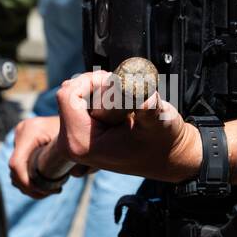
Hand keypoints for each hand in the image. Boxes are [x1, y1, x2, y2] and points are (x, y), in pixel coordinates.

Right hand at [9, 115, 78, 198]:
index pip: (16, 164)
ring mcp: (20, 136)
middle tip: (50, 193)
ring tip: (50, 190)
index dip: (26, 183)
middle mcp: (21, 132)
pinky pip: (20, 166)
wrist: (75, 114)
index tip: (45, 192)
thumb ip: (76, 156)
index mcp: (30, 131)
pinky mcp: (23, 142)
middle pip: (15, 170)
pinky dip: (28, 179)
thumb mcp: (75, 141)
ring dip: (29, 185)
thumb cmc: (77, 127)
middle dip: (30, 187)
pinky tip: (44, 185)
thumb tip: (77, 174)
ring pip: (15, 171)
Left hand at [53, 70, 201, 183]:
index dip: (92, 81)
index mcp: (82, 143)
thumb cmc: (163, 142)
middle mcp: (72, 143)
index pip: (69, 95)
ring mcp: (74, 139)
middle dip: (95, 85)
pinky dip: (97, 96)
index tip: (115, 82)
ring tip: (122, 104)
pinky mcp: (79, 134)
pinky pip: (78, 102)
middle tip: (122, 93)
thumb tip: (145, 100)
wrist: (167, 156)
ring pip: (74, 95)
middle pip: (69, 93)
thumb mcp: (159, 123)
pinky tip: (116, 108)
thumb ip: (149, 110)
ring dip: (98, 90)